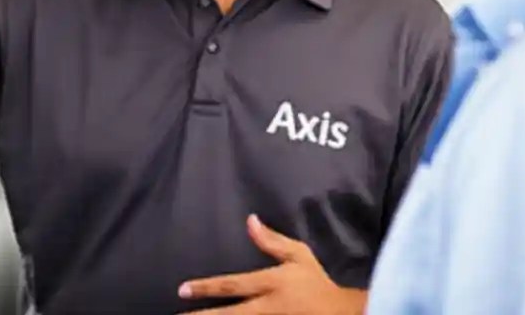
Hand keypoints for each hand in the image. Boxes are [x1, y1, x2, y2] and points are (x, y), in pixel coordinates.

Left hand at [178, 214, 366, 314]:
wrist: (342, 314)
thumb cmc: (317, 283)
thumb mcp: (299, 256)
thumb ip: (272, 241)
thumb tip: (250, 220)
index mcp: (270, 284)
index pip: (232, 285)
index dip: (206, 287)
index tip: (183, 290)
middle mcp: (267, 307)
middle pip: (229, 314)